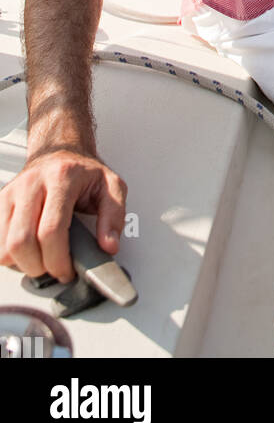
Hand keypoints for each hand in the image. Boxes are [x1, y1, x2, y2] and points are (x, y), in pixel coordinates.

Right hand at [0, 149, 126, 283]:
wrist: (59, 151)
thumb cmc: (83, 171)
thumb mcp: (111, 186)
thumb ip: (114, 216)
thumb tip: (109, 245)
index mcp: (61, 178)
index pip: (51, 229)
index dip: (58, 260)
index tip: (67, 271)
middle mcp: (32, 183)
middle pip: (21, 241)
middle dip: (38, 267)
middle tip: (54, 268)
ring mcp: (12, 192)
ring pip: (4, 245)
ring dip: (22, 264)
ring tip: (42, 260)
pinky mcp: (0, 201)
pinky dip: (9, 255)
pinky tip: (28, 251)